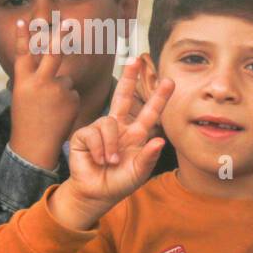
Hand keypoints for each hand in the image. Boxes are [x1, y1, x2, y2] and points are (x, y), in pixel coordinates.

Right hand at [8, 18, 80, 170]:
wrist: (34, 145)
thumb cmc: (27, 119)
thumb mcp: (23, 95)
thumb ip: (35, 79)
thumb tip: (53, 68)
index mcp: (23, 80)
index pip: (22, 53)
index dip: (22, 37)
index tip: (23, 21)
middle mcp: (40, 81)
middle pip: (53, 53)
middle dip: (61, 36)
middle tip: (68, 22)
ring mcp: (57, 89)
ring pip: (65, 79)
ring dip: (61, 90)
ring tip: (51, 108)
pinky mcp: (72, 98)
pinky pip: (73, 92)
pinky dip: (69, 101)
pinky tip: (60, 114)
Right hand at [50, 56, 173, 230]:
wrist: (97, 192)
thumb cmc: (120, 182)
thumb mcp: (139, 172)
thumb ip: (148, 157)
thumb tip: (160, 141)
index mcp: (136, 134)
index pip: (150, 112)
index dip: (159, 98)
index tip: (169, 81)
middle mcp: (119, 128)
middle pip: (123, 96)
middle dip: (128, 78)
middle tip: (134, 59)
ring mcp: (101, 129)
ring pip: (108, 122)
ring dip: (111, 146)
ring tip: (111, 161)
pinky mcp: (84, 134)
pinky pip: (93, 133)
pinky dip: (98, 149)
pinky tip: (98, 159)